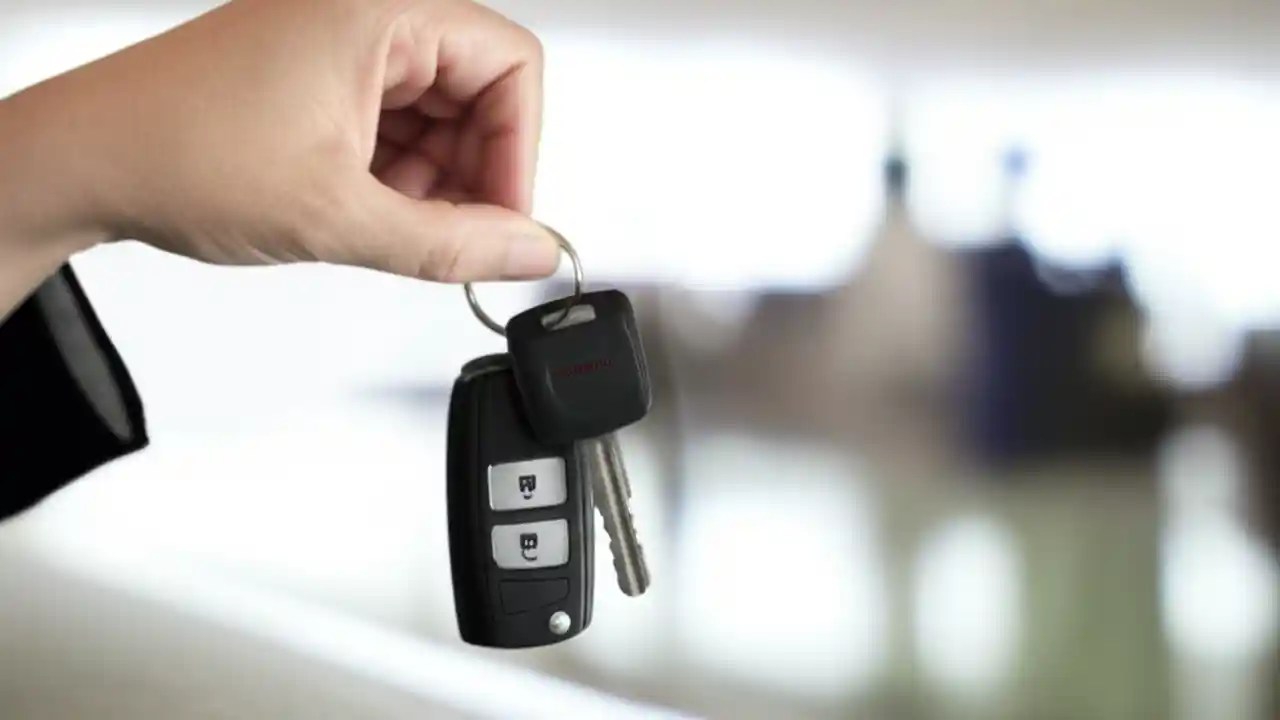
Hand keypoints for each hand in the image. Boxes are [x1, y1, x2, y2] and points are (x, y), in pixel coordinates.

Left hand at [0, 0, 556, 315]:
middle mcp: (364, 13)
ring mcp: (340, 43)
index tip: (503, 220)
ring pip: (439, 113)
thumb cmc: (176, 153)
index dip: (517, 152)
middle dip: (473, 173)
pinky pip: (396, 123)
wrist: (80, 161)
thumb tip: (529, 252)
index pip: (510, 65)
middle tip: (453, 238)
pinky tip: (363, 209)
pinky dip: (395, 175)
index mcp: (379, 10)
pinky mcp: (320, 75)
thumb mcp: (337, 216)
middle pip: (479, 90)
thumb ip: (451, 245)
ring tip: (385, 225)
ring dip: (432, 182)